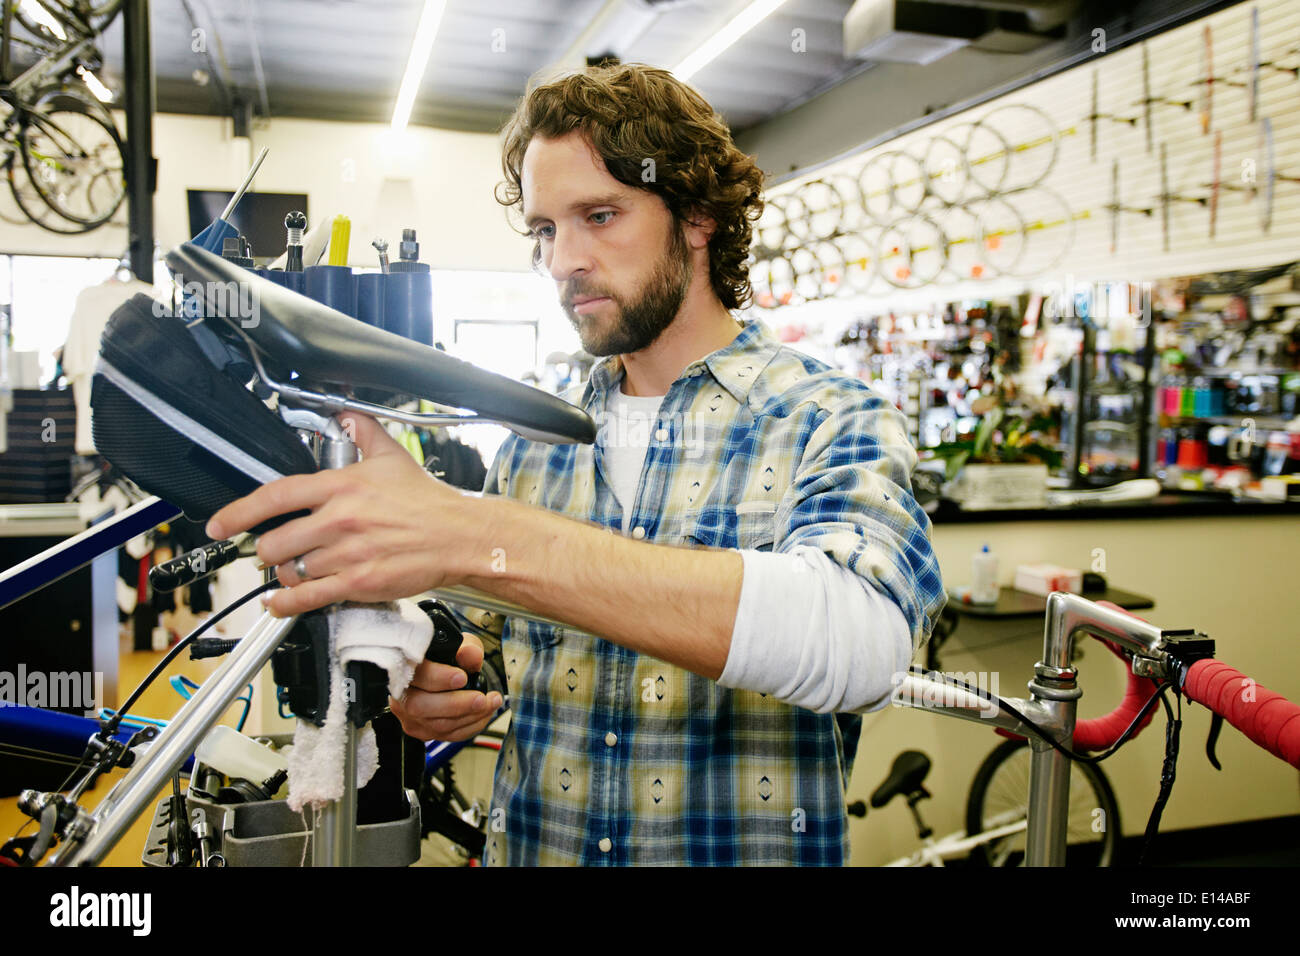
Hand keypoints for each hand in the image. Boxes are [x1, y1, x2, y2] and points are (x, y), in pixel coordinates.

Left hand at [204, 413, 490, 616]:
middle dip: (267, 548)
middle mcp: (339, 521)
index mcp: (342, 487)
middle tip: (273, 548)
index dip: (238, 512)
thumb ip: (362, 433)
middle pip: (274, 541)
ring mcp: (347, 555)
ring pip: (290, 570)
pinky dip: (286, 603)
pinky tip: (280, 602)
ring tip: (297, 567)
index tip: (219, 523)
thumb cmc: (429, 502)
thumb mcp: (392, 456)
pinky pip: (308, 598)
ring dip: (287, 572)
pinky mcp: (358, 583)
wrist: (459, 536)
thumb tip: (346, 414)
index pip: (275, 496)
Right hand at [389, 633, 502, 741]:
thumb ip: (466, 648)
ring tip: (490, 702)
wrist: (445, 674)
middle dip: (456, 704)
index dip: (438, 677)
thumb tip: (471, 654)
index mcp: (403, 667)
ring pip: (436, 725)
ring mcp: (410, 716)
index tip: (462, 677)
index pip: (414, 674)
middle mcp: (401, 694)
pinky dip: (471, 725)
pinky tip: (484, 713)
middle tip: (480, 698)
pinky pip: (448, 735)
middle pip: (419, 706)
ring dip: (469, 715)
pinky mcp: (423, 731)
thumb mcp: (459, 645)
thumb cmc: (447, 658)